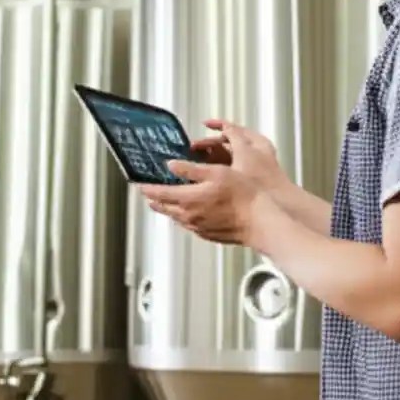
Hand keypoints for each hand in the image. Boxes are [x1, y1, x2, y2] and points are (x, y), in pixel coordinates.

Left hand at [140, 120, 290, 247]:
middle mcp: (189, 216)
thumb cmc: (243, 196)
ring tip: (164, 201)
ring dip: (168, 208)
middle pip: (164, 207)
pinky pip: (189, 224)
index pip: (159, 193)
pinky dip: (183, 216)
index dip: (147, 188)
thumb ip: (190, 169)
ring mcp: (198, 227)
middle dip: (155, 198)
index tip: (139, 184)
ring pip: (176, 217)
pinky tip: (189, 211)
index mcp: (188, 199)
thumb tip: (171, 165)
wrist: (259, 220)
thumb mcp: (216, 173)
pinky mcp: (207, 234)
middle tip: (148, 192)